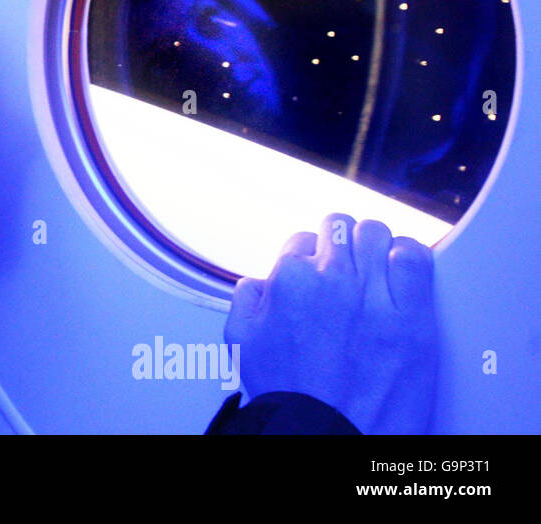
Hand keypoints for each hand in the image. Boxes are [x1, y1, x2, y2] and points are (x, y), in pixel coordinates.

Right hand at [224, 213, 438, 433]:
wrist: (327, 432)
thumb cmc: (289, 394)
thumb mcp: (242, 341)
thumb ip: (246, 299)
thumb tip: (259, 283)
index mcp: (290, 280)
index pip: (302, 239)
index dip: (308, 258)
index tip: (316, 275)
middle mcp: (333, 279)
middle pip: (340, 226)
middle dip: (338, 245)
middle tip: (343, 267)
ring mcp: (375, 295)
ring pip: (378, 233)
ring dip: (373, 247)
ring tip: (373, 268)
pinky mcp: (413, 316)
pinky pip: (416, 258)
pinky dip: (408, 257)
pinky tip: (400, 271)